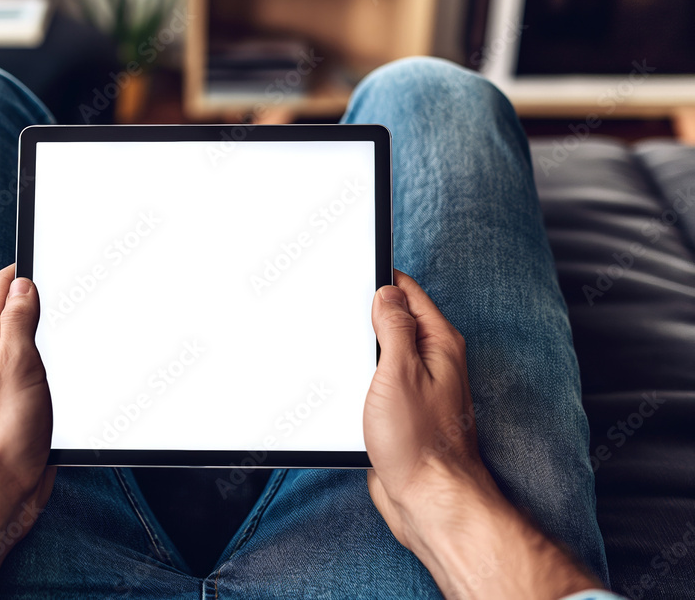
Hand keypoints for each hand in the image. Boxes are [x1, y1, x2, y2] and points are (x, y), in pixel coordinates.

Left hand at [0, 264, 55, 505]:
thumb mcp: (14, 364)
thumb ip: (18, 322)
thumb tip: (23, 284)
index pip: (3, 291)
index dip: (24, 269)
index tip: (46, 250)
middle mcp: (0, 361)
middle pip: (24, 316)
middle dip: (46, 296)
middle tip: (70, 277)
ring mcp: (17, 387)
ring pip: (43, 348)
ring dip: (58, 333)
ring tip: (78, 310)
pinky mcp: (35, 411)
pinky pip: (54, 379)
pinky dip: (67, 367)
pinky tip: (83, 365)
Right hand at [365, 270, 599, 598]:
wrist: (428, 500)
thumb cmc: (419, 442)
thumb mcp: (399, 371)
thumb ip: (394, 327)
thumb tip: (386, 293)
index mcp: (438, 344)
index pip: (407, 293)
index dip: (379, 279)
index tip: (352, 273)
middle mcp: (433, 362)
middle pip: (396, 320)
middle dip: (365, 313)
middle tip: (336, 309)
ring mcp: (418, 387)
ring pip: (384, 352)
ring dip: (361, 349)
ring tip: (338, 344)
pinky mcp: (403, 412)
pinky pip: (379, 382)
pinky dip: (362, 377)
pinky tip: (345, 383)